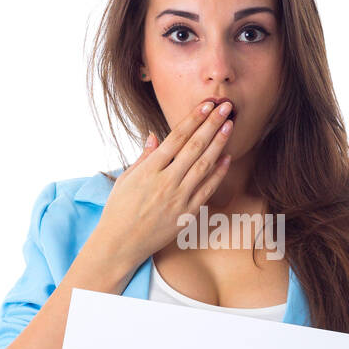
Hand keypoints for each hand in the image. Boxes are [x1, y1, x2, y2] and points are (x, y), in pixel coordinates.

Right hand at [88, 97, 235, 270]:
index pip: (176, 137)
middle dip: (211, 124)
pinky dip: (218, 173)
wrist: (120, 244)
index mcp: (150, 169)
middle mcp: (166, 181)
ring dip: (219, 144)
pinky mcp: (187, 214)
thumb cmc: (119, 210)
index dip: (193, 119)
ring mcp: (178, 198)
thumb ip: (144, 157)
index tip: (206, 105)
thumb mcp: (127, 179)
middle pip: (194, 147)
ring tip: (229, 125)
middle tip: (225, 107)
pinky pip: (207, 190)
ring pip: (204, 166)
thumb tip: (156, 136)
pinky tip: (227, 157)